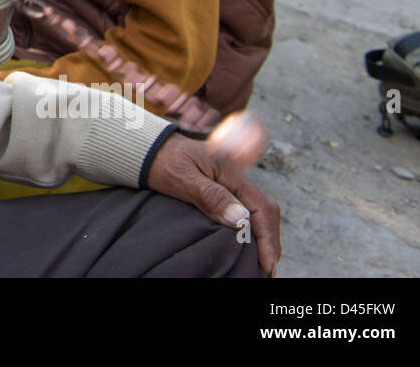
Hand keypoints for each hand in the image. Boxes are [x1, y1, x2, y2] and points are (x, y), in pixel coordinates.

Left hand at [145, 130, 280, 275]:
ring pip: (258, 212)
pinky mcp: (223, 188)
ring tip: (262, 263)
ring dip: (263, 237)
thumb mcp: (182, 179)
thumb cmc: (162, 161)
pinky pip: (246, 210)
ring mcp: (231, 182)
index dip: (268, 239)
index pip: (262, 208)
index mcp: (232, 172)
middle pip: (266, 212)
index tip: (267, 265)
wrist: (148, 149)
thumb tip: (242, 220)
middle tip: (267, 270)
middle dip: (271, 242)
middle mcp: (236, 177)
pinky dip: (252, 230)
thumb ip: (211, 196)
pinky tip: (247, 244)